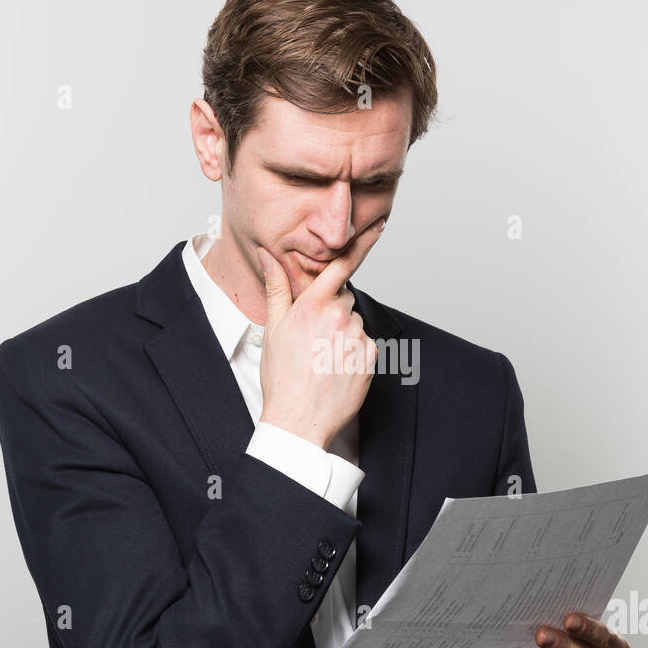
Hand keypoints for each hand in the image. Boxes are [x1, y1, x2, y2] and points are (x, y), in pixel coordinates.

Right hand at [256, 218, 384, 449]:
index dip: (361, 244)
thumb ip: (277, 288)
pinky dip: (353, 351)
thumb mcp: (274, 329)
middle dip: (333, 308)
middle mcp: (339, 318)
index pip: (341, 266)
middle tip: (313, 335)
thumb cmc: (282, 378)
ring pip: (355, 322)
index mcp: (313, 307)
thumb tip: (268, 256)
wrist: (299, 420)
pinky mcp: (370, 359)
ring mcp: (357, 339)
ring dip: (343, 332)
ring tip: (322, 356)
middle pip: (345, 298)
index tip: (379, 226)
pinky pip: (365, 344)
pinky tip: (335, 367)